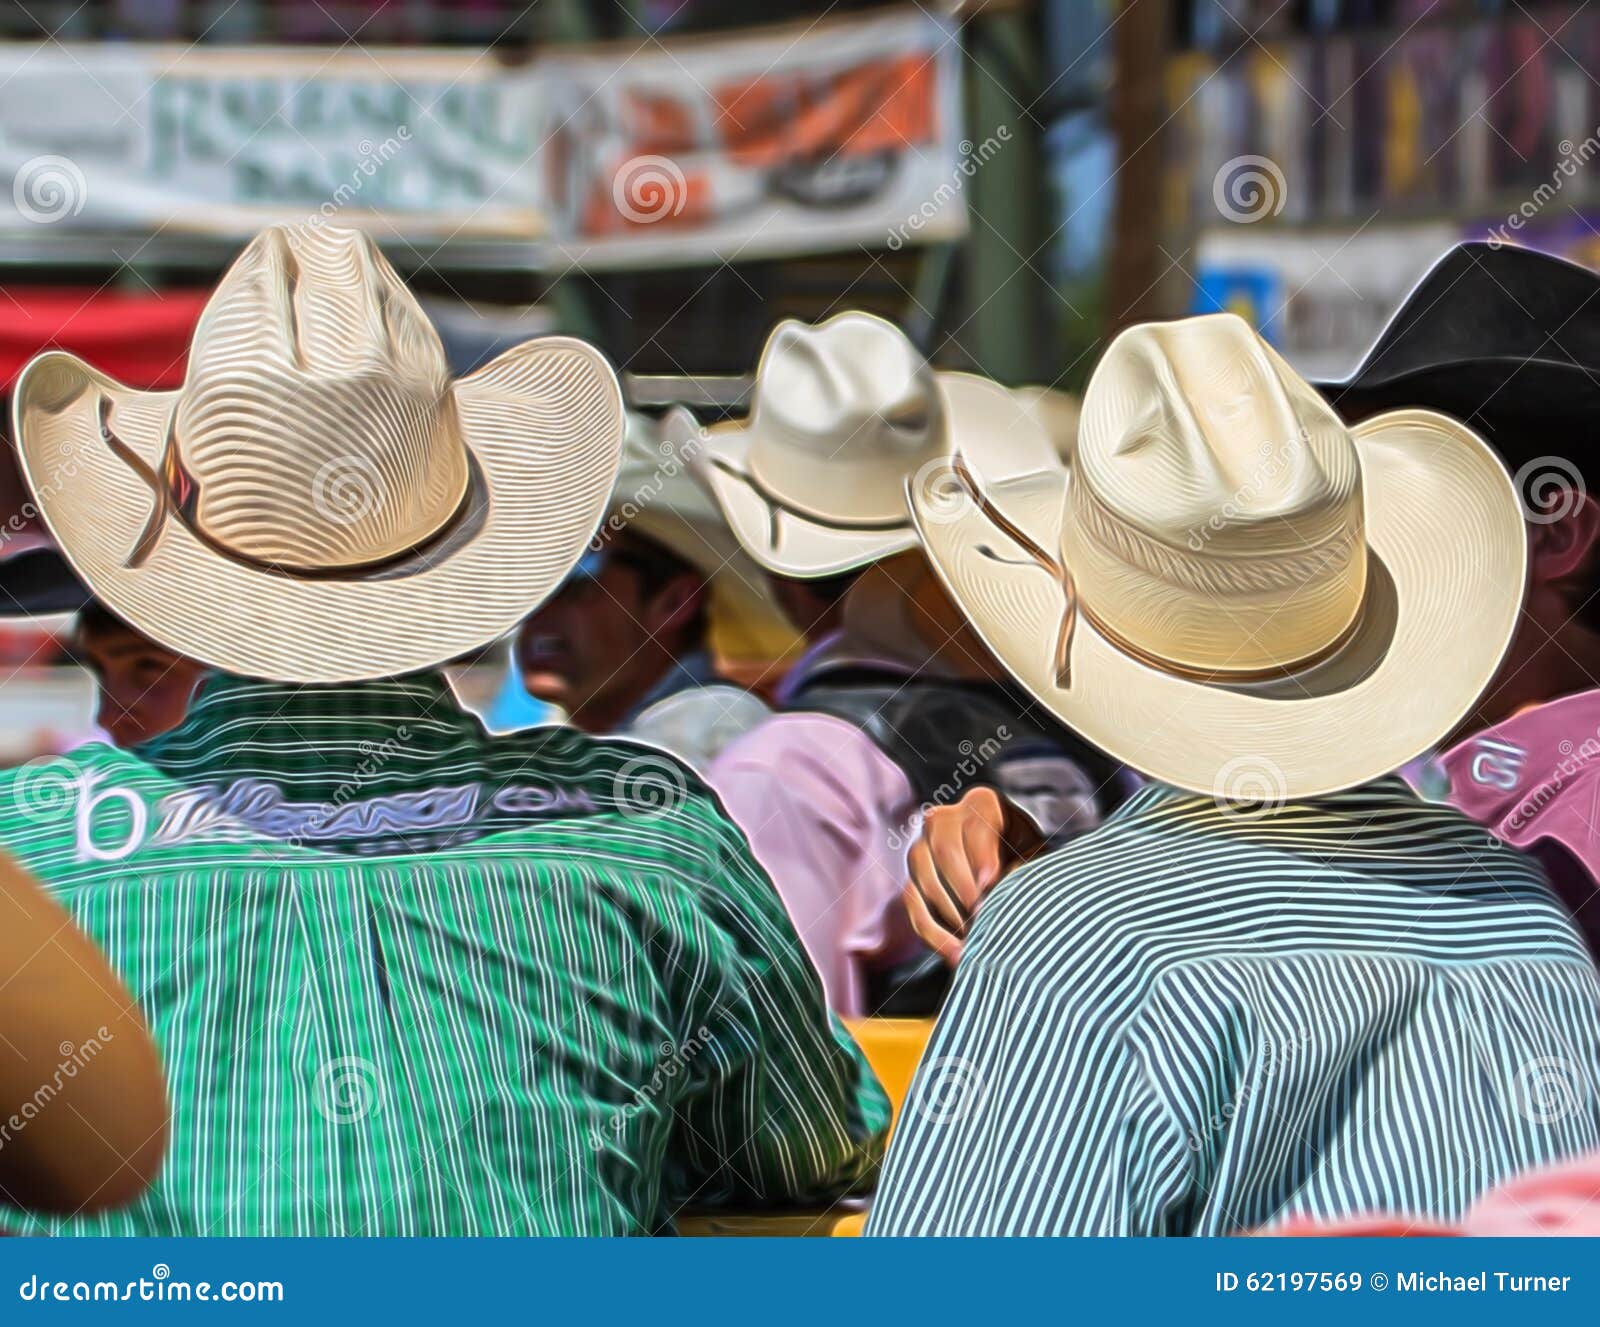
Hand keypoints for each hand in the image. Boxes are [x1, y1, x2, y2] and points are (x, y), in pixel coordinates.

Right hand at [903, 787, 1044, 965]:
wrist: (1014, 871)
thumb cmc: (1030, 859)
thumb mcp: (1035, 856)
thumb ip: (1022, 867)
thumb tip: (996, 889)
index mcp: (982, 804)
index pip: (976, 824)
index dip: (981, 855)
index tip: (989, 884)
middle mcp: (944, 819)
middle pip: (943, 848)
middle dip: (963, 887)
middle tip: (982, 917)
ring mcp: (921, 848)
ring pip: (923, 876)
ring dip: (948, 911)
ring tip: (974, 939)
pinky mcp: (911, 879)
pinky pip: (912, 905)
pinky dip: (932, 933)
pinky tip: (955, 954)